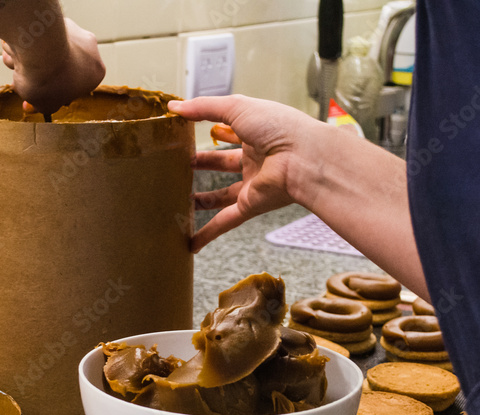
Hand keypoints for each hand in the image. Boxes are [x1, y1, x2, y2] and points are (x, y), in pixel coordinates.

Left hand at [4, 18, 104, 114]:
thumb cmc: (49, 80)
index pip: (77, 86)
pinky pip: (37, 37)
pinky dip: (25, 47)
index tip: (44, 97)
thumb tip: (36, 106)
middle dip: (43, 78)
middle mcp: (89, 49)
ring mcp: (72, 31)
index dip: (57, 94)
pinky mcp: (52, 19)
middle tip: (29, 85)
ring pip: (47, 53)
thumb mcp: (48, 104)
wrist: (39, 49)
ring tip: (19, 71)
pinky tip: (15, 55)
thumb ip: (46, 105)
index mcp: (95, 72)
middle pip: (62, 67)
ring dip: (30, 64)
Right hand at [168, 95, 323, 252]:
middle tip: (179, 164)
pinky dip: (208, 234)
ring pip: (221, 195)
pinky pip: (225, 221)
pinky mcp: (250, 205)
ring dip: (202, 199)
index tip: (190, 130)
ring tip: (180, 199)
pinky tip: (192, 243)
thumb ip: (204, 107)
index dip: (213, 130)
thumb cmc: (279, 127)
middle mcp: (255, 158)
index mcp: (256, 132)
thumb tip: (175, 107)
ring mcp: (253, 184)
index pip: (230, 131)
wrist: (303, 158)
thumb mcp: (237, 107)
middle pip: (222, 163)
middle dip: (203, 163)